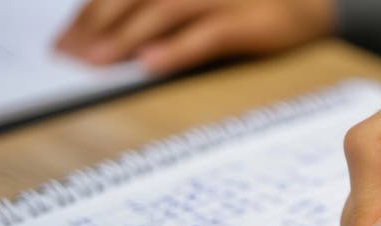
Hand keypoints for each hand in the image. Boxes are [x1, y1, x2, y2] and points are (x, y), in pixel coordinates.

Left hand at [55, 0, 334, 73]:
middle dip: (97, 26)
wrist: (314, 5)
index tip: (65, 40)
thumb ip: (168, 12)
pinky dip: (177, 50)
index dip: (90, 13)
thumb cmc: (252, 6)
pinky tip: (150, 65)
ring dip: (126, 38)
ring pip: (163, 12)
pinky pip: (207, 36)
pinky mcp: (249, 23)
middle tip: (71, 58)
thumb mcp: (205, 5)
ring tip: (97, 64)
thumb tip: (123, 40)